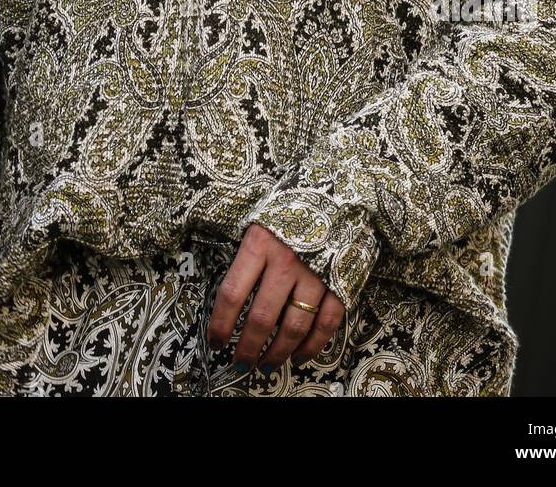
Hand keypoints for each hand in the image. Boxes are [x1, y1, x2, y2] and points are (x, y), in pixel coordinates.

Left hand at [207, 223, 343, 375]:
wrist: (340, 190)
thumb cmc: (290, 208)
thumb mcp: (259, 220)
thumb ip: (245, 253)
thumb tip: (227, 294)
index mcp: (259, 243)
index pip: (231, 293)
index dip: (220, 324)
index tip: (215, 342)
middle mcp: (286, 260)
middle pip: (261, 317)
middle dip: (247, 347)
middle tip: (240, 363)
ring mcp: (315, 273)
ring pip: (294, 327)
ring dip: (277, 353)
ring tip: (265, 365)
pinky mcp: (340, 281)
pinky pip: (326, 324)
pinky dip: (312, 346)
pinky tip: (298, 356)